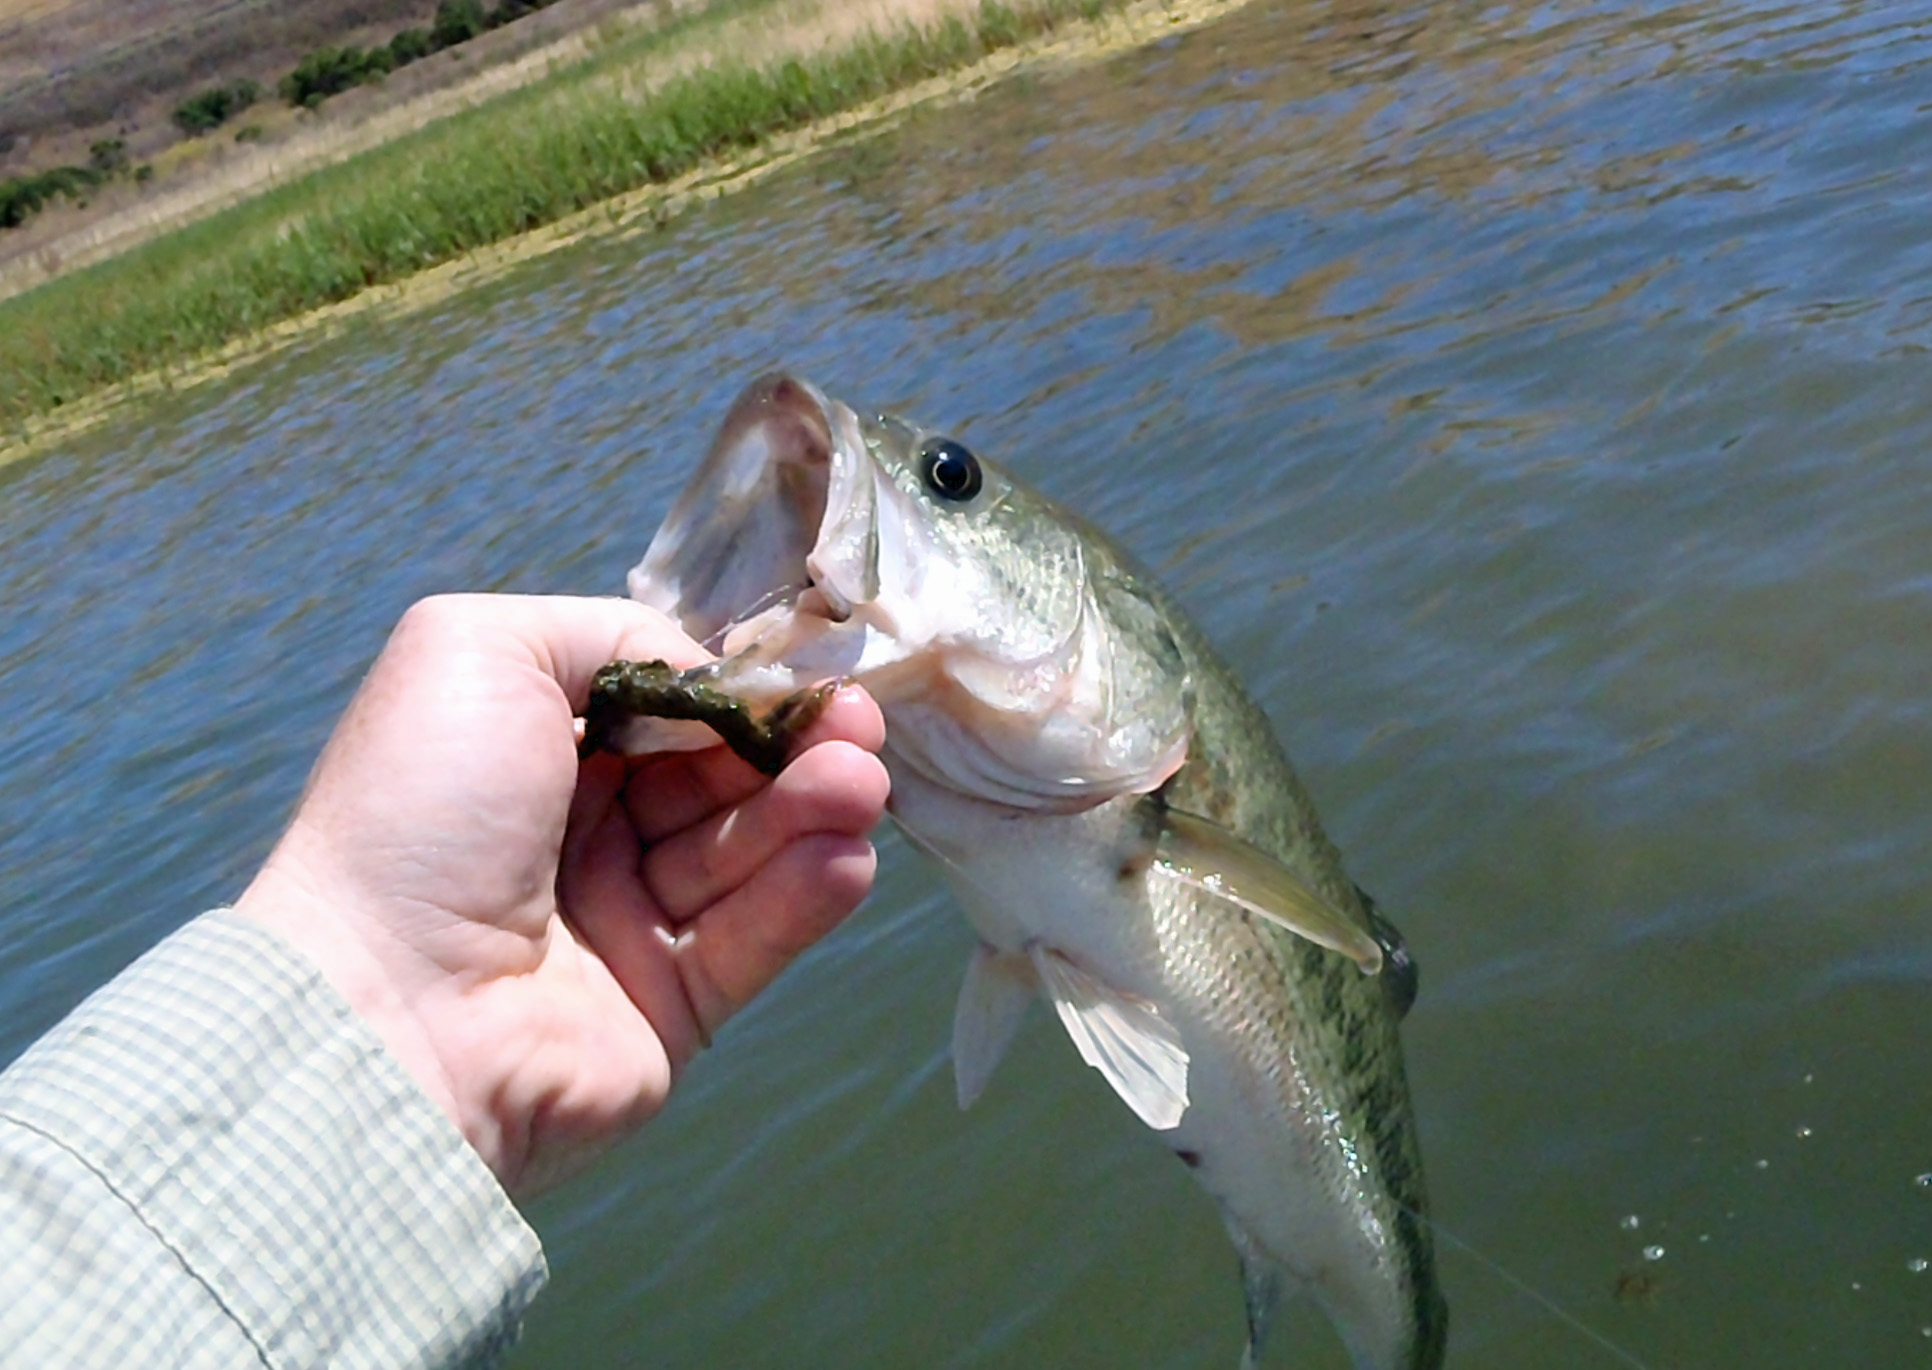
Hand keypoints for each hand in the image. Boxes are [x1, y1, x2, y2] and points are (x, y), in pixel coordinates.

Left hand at [233, 594, 888, 1193]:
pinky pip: (752, 939)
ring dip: (812, 812)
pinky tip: (845, 857)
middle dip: (792, 748)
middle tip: (860, 729)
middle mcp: (581, 833)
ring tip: (861, 786)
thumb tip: (708, 676)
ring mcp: (626, 925)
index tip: (811, 679)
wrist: (388, 1008)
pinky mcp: (670, 1009)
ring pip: (745, 853)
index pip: (667, 709)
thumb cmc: (426, 810)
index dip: (739, 693)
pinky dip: (806, 895)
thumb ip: (609, 635)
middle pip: (718, 778)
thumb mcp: (482, 650)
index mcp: (534, 751)